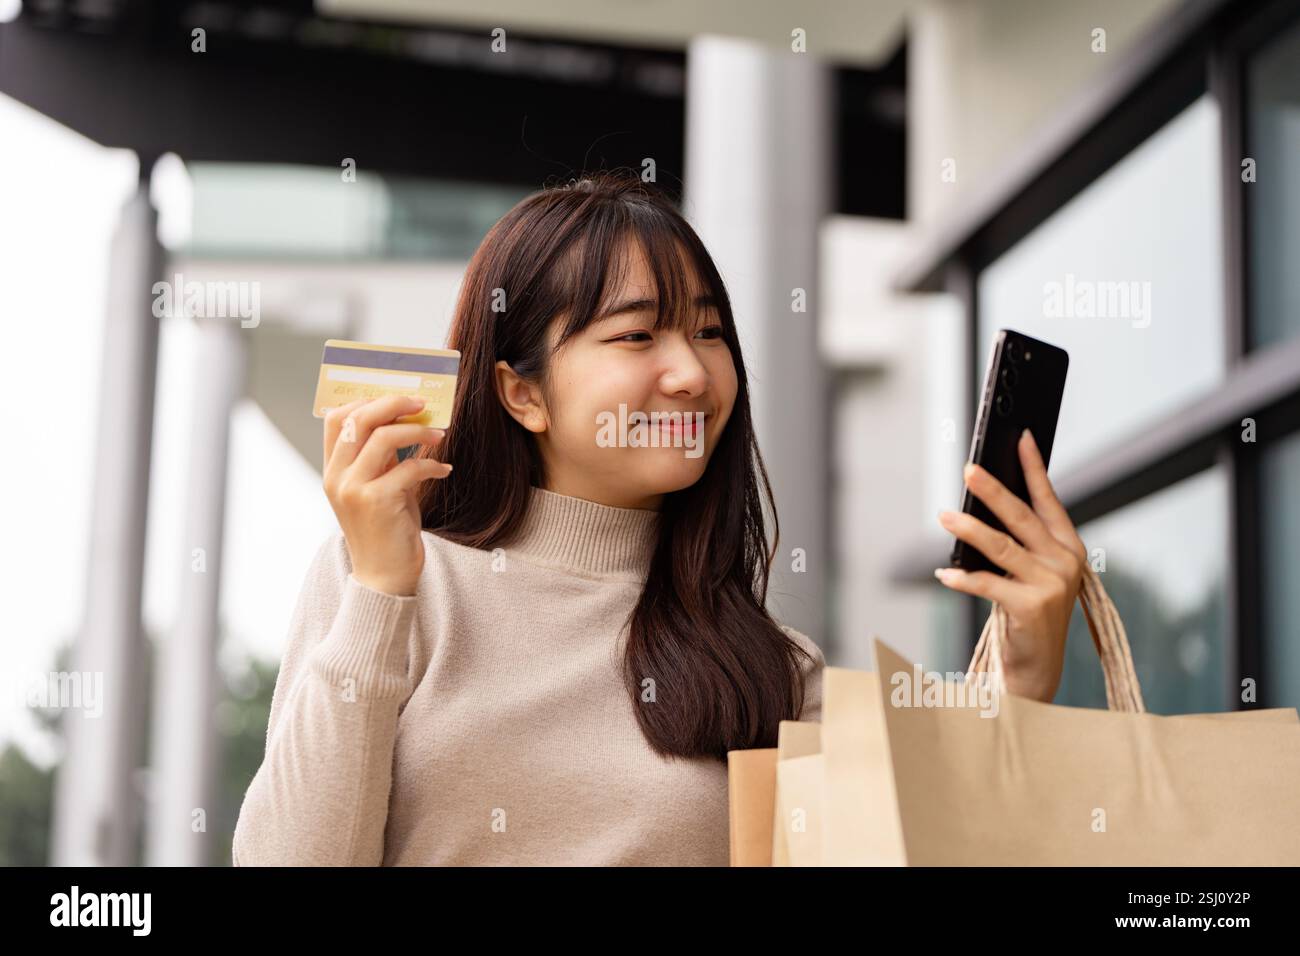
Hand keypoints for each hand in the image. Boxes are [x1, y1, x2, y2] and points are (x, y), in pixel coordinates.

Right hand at [323, 395, 451, 596]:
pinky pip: (409, 467)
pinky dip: (432, 464)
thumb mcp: (379, 486)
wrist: (385, 575)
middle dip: (393, 404)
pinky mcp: (377, 502)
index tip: (396, 398)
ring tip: (438, 435)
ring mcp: (353, 489)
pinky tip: (443, 469)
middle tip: (421, 403)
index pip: (334, 418)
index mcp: (332, 470)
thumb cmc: (386, 528)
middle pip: (358, 419)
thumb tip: (409, 419)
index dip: (366, 400)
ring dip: (417, 431)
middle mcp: (337, 477)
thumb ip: (384, 457)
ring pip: (383, 437)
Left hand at [934, 429, 1085, 702]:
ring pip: (1001, 546)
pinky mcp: (1032, 607)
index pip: (1048, 501)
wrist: (1038, 667)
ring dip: (968, 529)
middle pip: (1021, 516)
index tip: (1021, 438)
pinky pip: (987, 584)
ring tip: (944, 515)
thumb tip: (983, 508)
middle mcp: (1066, 562)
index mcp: (1069, 548)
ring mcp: (1052, 585)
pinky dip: (962, 579)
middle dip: (993, 490)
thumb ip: (1018, 543)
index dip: (1034, 469)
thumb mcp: (1031, 573)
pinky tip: (943, 574)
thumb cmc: (1027, 614)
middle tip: (968, 469)